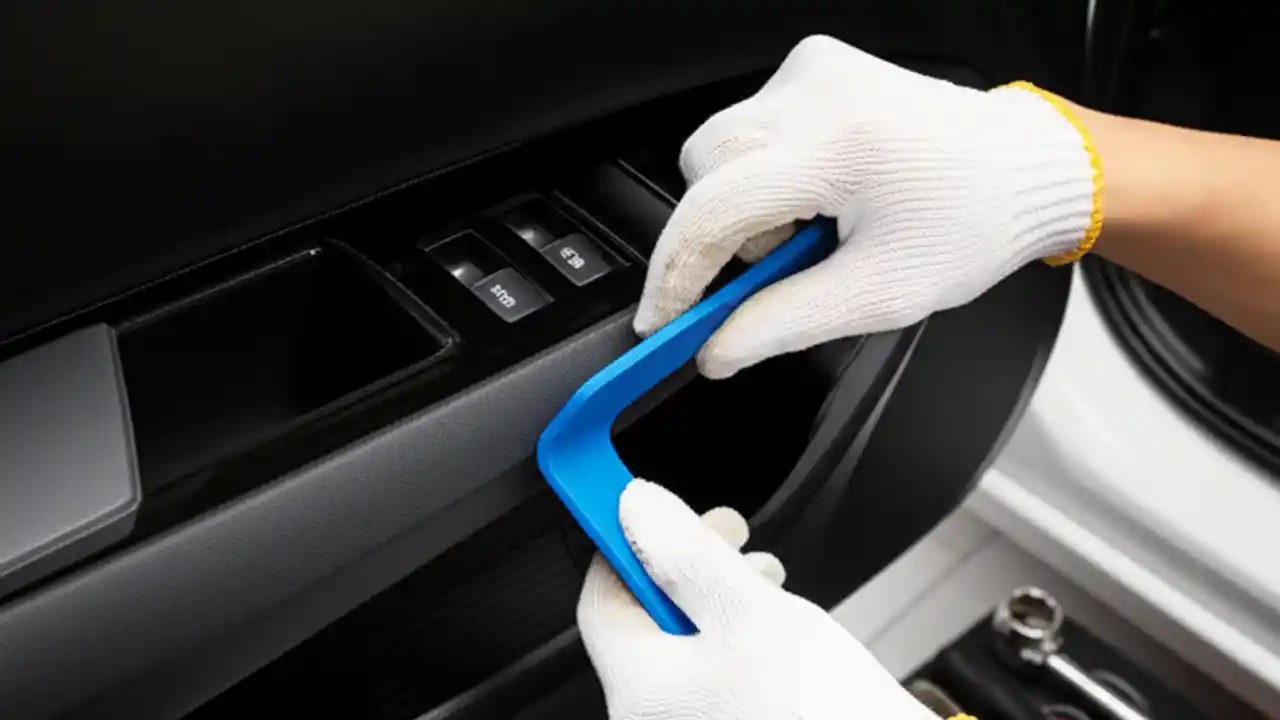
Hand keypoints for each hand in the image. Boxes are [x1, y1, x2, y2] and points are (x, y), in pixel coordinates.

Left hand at [577, 479, 934, 719]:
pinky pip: (716, 668)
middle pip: (646, 615)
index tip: (650, 507)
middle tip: (727, 533)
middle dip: (688, 563)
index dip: (625, 544)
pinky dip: (739, 633)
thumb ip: (684, 554)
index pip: (600, 598)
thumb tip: (636, 510)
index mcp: (640, 686)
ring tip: (764, 578)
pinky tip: (776, 620)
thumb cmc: (821, 710)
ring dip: (720, 593)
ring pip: (687, 638)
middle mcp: (654, 714)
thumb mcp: (749, 608)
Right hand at [635, 35, 1096, 377]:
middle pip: (703, 169)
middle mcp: (819, 92)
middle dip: (719, 232)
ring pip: (720, 147)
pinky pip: (750, 126)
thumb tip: (715, 348)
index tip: (662, 318)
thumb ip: (782, 324)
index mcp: (841, 147)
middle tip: (775, 268)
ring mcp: (815, 70)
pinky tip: (816, 192)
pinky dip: (765, 172)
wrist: (1024, 167)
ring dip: (744, 201)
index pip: (714, 208)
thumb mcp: (879, 295)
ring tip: (810, 227)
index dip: (675, 274)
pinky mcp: (816, 64)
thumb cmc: (971, 223)